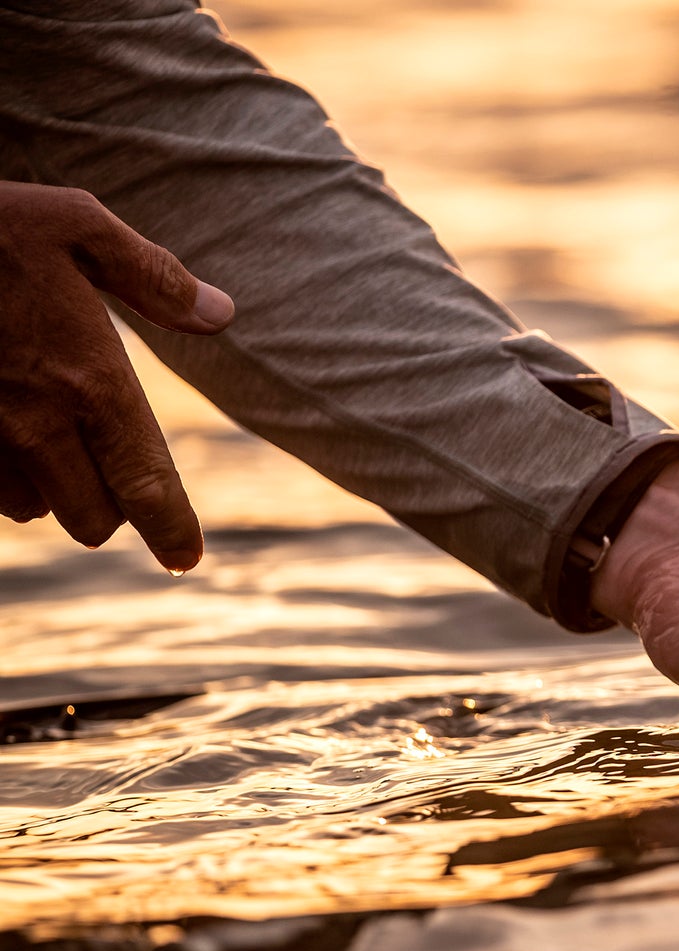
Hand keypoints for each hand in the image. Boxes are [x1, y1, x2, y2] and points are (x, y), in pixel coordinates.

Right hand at [0, 182, 233, 572]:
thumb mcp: (78, 224)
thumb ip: (153, 276)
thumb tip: (220, 312)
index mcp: (90, 381)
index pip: (147, 486)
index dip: (172, 532)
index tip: (184, 559)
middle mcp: (36, 425)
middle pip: (91, 519)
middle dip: (109, 506)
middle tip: (112, 470)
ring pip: (31, 508)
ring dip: (49, 487)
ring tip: (49, 433)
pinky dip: (1, 474)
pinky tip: (2, 425)